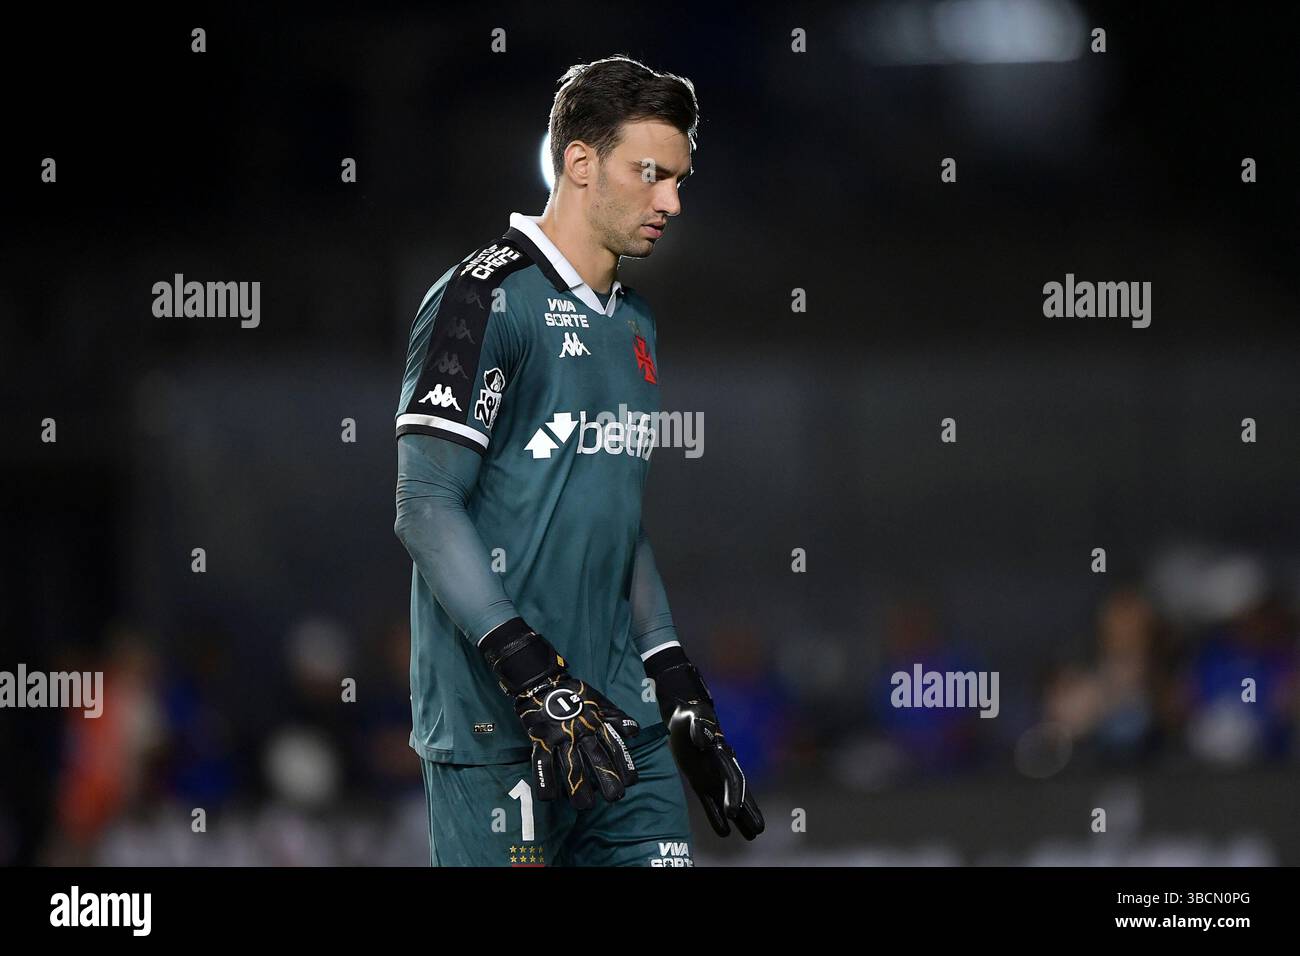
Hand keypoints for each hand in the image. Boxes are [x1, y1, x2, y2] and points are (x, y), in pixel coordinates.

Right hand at [480, 617, 639, 809]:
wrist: (543, 680)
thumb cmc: (575, 693)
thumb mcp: (600, 701)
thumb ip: (616, 717)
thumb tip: (634, 731)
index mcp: (596, 722)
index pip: (614, 745)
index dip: (624, 763)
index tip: (631, 782)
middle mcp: (581, 731)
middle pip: (596, 758)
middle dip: (607, 779)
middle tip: (614, 797)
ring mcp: (560, 736)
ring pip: (570, 764)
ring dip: (578, 786)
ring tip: (584, 806)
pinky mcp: (541, 739)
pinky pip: (541, 762)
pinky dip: (544, 780)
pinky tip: (549, 798)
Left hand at [648, 649, 764, 839]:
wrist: (680, 718)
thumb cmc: (687, 715)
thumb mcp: (691, 715)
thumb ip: (699, 725)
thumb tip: (706, 739)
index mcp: (721, 754)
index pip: (732, 778)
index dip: (735, 795)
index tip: (733, 812)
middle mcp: (720, 768)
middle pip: (738, 792)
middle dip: (748, 811)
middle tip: (759, 829)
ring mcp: (712, 776)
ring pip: (728, 801)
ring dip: (740, 817)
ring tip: (753, 834)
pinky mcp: (699, 782)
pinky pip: (709, 803)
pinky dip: (716, 817)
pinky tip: (724, 832)